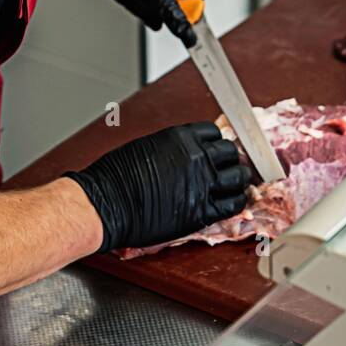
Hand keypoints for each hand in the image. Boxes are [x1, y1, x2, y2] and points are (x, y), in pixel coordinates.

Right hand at [65, 122, 249, 252]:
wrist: (107, 204)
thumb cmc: (116, 176)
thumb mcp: (146, 146)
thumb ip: (172, 148)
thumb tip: (182, 153)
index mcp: (181, 138)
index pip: (214, 133)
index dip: (215, 143)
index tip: (215, 150)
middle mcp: (196, 158)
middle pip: (230, 153)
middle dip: (230, 160)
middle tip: (228, 167)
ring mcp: (202, 185)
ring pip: (238, 177)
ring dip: (238, 180)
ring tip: (234, 184)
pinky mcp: (201, 212)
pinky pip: (232, 204)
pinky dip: (237, 202)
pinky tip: (233, 201)